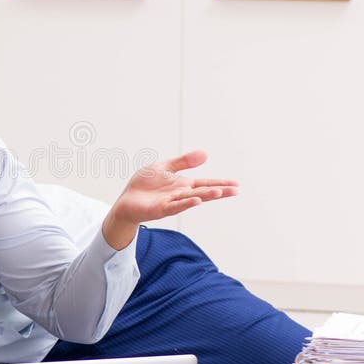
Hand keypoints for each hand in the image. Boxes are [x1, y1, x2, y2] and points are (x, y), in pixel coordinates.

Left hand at [102, 150, 237, 249]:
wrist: (126, 200)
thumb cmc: (145, 186)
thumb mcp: (164, 168)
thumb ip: (184, 162)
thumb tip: (206, 153)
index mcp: (183, 185)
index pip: (205, 183)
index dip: (220, 183)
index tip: (236, 185)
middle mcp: (180, 194)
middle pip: (203, 191)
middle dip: (219, 190)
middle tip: (236, 190)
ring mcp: (171, 202)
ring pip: (192, 198)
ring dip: (205, 195)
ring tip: (220, 192)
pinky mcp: (160, 209)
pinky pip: (175, 206)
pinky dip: (186, 203)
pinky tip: (196, 199)